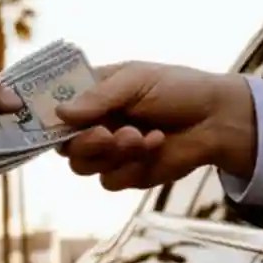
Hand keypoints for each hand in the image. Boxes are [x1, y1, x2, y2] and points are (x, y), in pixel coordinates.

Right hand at [54, 61, 257, 190]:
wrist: (217, 119)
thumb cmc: (178, 89)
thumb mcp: (136, 80)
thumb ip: (99, 97)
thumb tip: (60, 113)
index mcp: (93, 95)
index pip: (54, 109)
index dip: (45, 117)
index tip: (49, 120)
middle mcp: (95, 125)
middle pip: (63, 146)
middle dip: (85, 142)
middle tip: (108, 134)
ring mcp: (110, 152)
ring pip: (83, 166)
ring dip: (111, 153)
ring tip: (141, 136)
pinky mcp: (128, 174)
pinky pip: (109, 181)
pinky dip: (132, 165)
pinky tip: (156, 144)